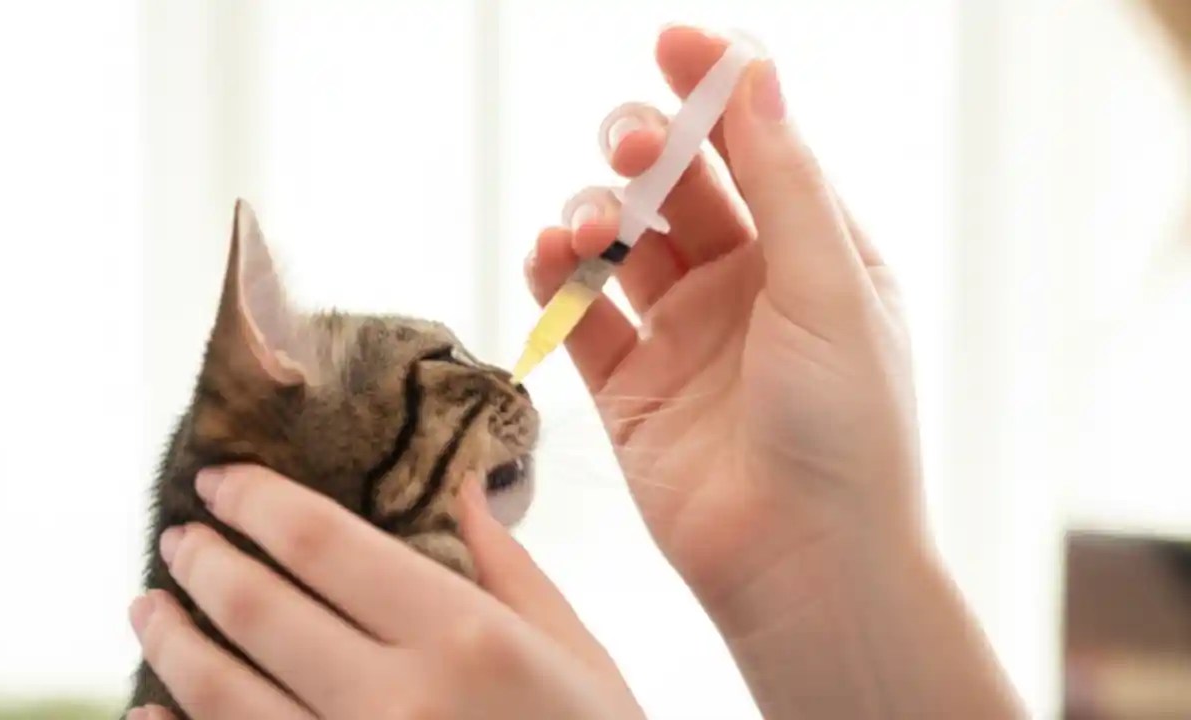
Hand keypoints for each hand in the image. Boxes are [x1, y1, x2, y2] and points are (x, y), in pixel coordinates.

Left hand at [126, 465, 641, 719]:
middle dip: (204, 563)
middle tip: (179, 538)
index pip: (326, 544)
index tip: (222, 479)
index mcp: (466, 639)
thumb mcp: (576, 654)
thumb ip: (507, 567)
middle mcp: (397, 703)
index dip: (259, 503)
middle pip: (261, 611)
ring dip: (173, 644)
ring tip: (150, 608)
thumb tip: (461, 484)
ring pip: (225, 697)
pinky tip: (149, 715)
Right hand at [526, 26, 1022, 717]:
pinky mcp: (627, 386)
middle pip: (677, 181)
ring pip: (621, 241)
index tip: (673, 42)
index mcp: (810, 251)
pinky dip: (558, 278)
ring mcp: (681, 334)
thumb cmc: (846, 431)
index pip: (755, 143)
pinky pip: (580, 313)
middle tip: (628, 143)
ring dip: (595, 212)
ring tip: (589, 226)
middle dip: (646, 147)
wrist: (802, 565)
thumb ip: (784, 180)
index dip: (714, 86)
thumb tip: (754, 70)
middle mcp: (744, 284)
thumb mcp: (830, 289)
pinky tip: (553, 258)